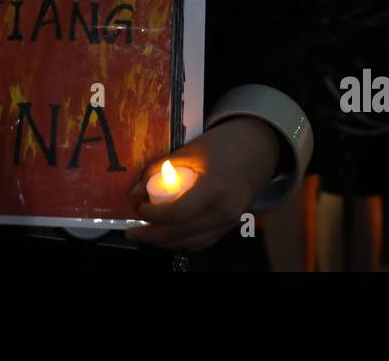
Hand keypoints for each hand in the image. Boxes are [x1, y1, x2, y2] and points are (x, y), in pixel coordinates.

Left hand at [125, 117, 279, 251]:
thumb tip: (134, 191)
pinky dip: (182, 242)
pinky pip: (202, 243)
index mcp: (214, 188)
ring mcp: (230, 222)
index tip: (139, 207)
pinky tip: (167, 234)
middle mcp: (224, 211)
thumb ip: (159, 170)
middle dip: (151, 235)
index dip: (153, 215)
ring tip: (146, 233)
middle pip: (180, 234)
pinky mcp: (230, 227)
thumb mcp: (188, 152)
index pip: (177, 213)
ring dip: (164, 242)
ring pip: (190, 244)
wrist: (256, 149)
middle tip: (132, 230)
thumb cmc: (222, 145)